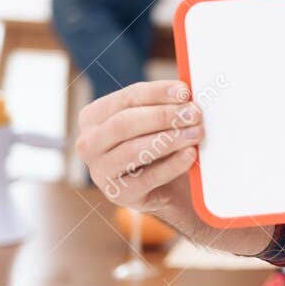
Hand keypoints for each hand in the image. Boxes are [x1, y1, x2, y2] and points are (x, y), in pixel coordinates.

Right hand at [75, 80, 202, 220]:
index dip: (157, 92)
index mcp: (93, 116)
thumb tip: (185, 92)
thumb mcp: (155, 121)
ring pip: (133, 150)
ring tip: (196, 133)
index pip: (126, 98)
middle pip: (125, 123)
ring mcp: (100, 171)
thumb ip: (164, 104)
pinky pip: (147, 177)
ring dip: (169, 139)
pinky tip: (190, 155)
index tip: (184, 91)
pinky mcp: (118, 194)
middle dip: (163, 116)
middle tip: (193, 113)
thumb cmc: (158, 145)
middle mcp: (89, 143)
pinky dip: (172, 165)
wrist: (165, 187)